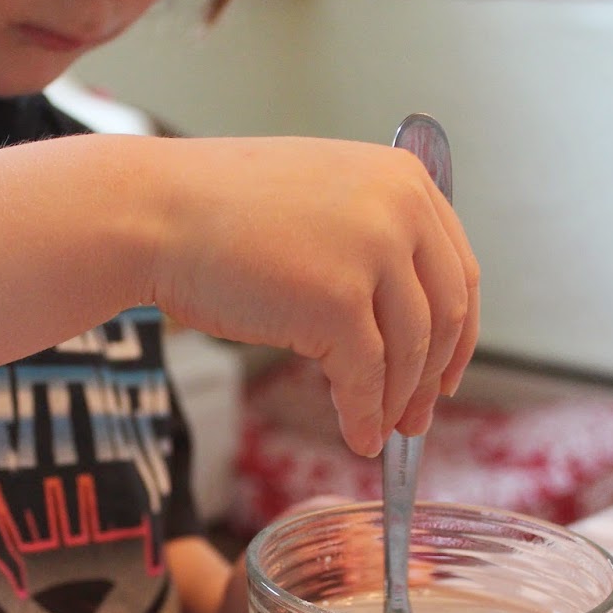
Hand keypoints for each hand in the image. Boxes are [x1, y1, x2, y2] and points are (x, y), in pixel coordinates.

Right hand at [148, 136, 478, 457]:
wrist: (153, 213)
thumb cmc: (218, 211)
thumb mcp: (319, 199)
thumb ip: (370, 234)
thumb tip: (405, 316)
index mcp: (402, 177)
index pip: (458, 269)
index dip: (457, 333)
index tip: (445, 372)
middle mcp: (399, 208)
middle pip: (445, 313)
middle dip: (432, 376)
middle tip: (418, 417)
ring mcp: (371, 253)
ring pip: (409, 350)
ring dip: (397, 402)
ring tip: (381, 432)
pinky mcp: (337, 302)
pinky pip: (365, 376)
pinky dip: (365, 414)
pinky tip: (358, 435)